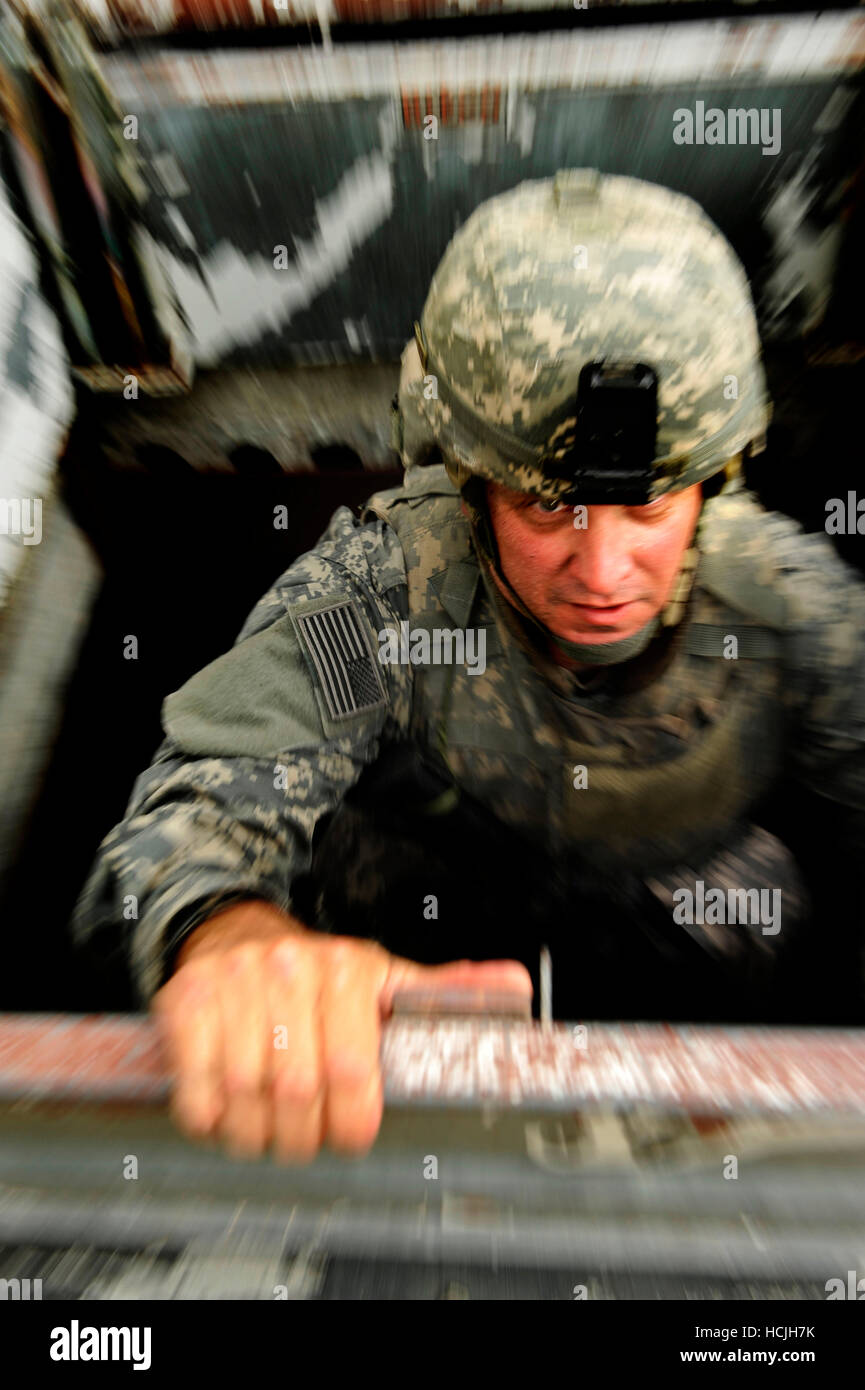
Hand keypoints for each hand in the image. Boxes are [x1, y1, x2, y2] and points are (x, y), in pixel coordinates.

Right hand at [153, 899, 531, 1162]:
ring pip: (245, 1095)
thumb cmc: (316, 971)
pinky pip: (196, 1085)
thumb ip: (445, 992)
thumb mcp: (383, 978)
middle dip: (303, 1136)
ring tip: (266, 1135)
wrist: (235, 932)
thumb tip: (516, 986)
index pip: (352, 1069)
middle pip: (297, 1091)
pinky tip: (223, 1115)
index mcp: (346, 968)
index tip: (352, 1136)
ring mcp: (234, 984)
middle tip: (305, 1142)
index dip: (352, 1121)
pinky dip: (208, 1117)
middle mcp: (289, 969)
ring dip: (255, 1136)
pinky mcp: (186, 1001)